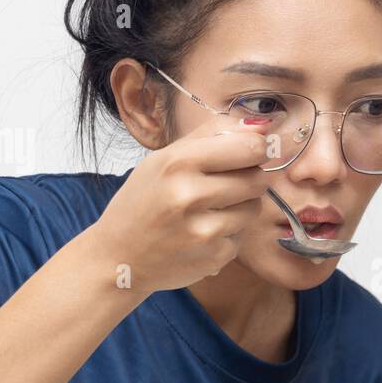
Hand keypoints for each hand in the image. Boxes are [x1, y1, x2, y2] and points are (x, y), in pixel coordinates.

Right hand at [83, 120, 272, 293]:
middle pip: (257, 178)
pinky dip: (229, 233)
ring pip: (254, 207)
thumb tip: (262, 126)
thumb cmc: (144, 201)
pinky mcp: (214, 256)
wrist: (119, 257)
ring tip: (212, 209)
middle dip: (251, 178)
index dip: (257, 149)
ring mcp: (203, 230)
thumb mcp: (165, 159)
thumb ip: (212, 135)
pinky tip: (203, 232)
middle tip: (230, 182)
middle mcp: (190, 195)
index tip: (251, 152)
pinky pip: (242, 235)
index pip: (249, 147)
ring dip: (242, 206)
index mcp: (177, 162)